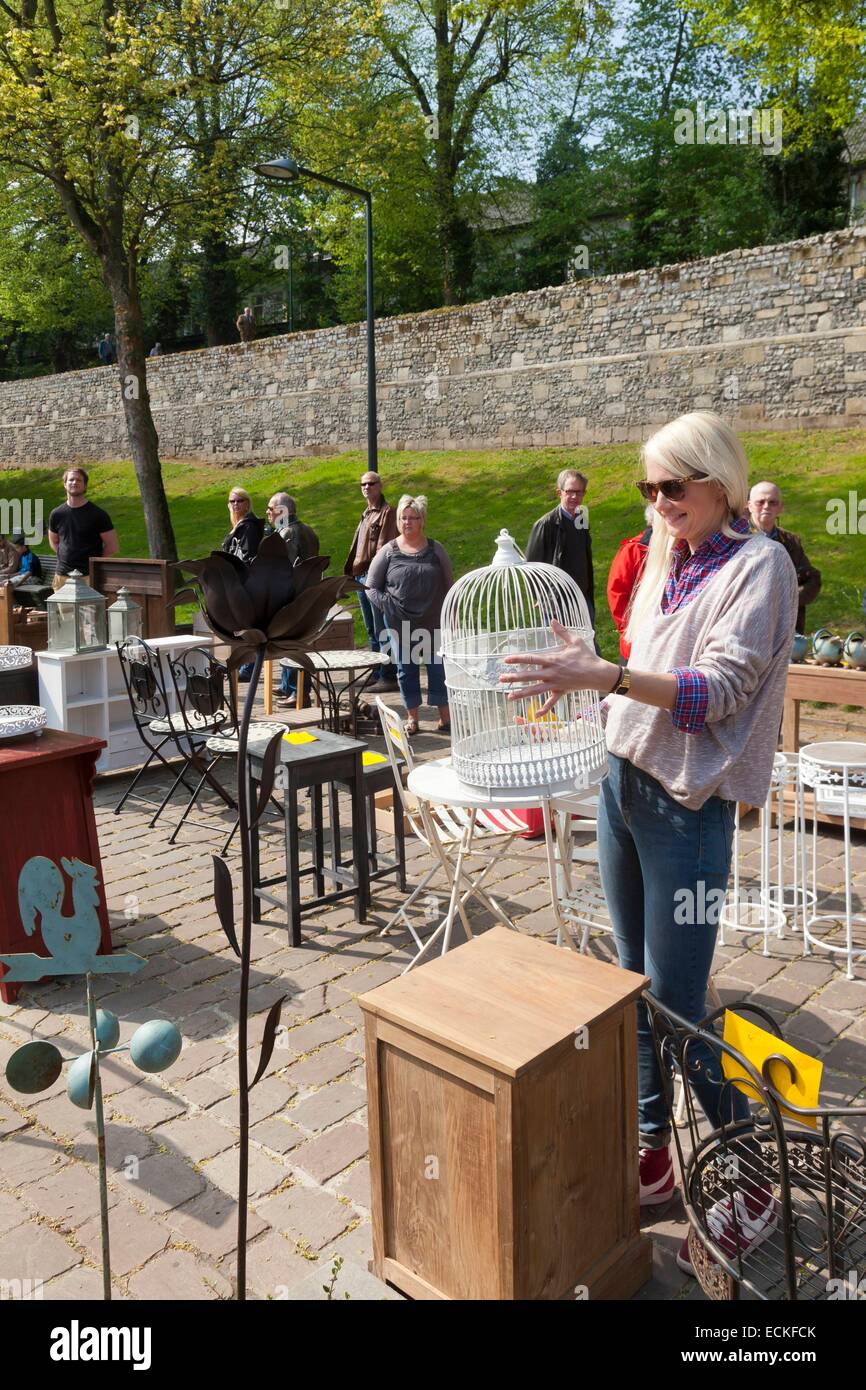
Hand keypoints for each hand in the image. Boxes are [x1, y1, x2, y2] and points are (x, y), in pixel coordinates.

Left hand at [499, 620, 615, 715]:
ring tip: (509, 696)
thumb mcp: (575, 641)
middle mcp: (551, 673)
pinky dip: (544, 709)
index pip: (531, 659)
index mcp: (553, 660)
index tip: (506, 660)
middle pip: (529, 676)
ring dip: (522, 694)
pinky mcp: (561, 692)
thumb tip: (552, 620)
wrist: (598, 673)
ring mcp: (555, 684)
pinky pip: (552, 702)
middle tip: (501, 679)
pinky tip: (536, 715)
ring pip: (535, 690)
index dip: (518, 659)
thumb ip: (562, 632)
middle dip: (514, 678)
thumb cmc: (587, 657)